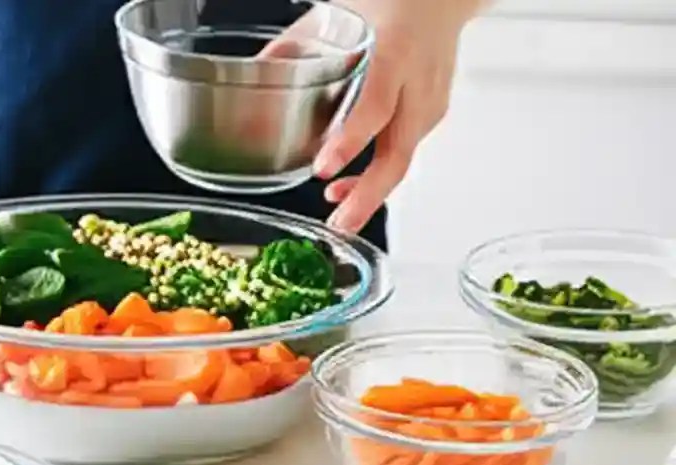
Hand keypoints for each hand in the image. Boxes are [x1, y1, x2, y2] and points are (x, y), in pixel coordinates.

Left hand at [314, 0, 485, 233]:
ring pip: (402, 159)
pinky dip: (376, 175)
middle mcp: (417, 84)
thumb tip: (253, 75)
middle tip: (339, 222)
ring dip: (369, 193)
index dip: (349, 141)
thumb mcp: (337, 14)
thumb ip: (295, 45)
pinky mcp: (430, 116)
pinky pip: (403, 153)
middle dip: (367, 194)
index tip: (322, 168)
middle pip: (398, 150)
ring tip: (338, 218)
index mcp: (395, 53)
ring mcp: (429, 103)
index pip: (375, 106)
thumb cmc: (389, 2)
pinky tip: (348, 189)